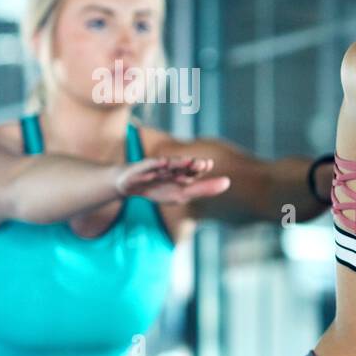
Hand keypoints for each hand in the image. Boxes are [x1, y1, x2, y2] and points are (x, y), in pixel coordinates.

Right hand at [114, 156, 230, 203]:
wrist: (127, 185)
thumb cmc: (158, 188)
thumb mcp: (182, 193)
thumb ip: (204, 188)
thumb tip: (228, 181)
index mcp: (180, 172)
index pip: (192, 170)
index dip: (200, 168)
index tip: (209, 165)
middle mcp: (168, 167)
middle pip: (181, 166)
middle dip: (191, 165)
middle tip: (203, 164)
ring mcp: (153, 168)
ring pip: (167, 165)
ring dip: (177, 163)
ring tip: (188, 162)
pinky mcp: (139, 169)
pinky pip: (147, 166)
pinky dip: (155, 164)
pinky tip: (162, 163)